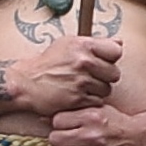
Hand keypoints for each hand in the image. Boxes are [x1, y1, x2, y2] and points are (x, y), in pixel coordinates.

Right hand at [5, 35, 120, 116]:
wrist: (25, 83)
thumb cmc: (47, 64)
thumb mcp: (68, 44)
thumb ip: (95, 43)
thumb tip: (120, 43)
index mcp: (83, 45)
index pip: (116, 51)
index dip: (111, 58)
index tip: (102, 62)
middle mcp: (83, 62)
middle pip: (114, 73)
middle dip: (104, 77)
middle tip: (89, 77)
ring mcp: (81, 81)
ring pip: (106, 89)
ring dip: (97, 91)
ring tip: (80, 87)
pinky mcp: (78, 99)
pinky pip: (97, 102)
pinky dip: (89, 102)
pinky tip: (77, 96)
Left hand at [48, 104, 145, 145]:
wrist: (140, 141)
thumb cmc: (116, 123)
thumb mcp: (97, 109)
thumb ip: (73, 112)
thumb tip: (42, 118)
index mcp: (91, 116)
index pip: (57, 120)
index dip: (60, 124)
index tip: (68, 127)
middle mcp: (91, 135)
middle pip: (54, 138)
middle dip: (58, 140)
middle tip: (68, 141)